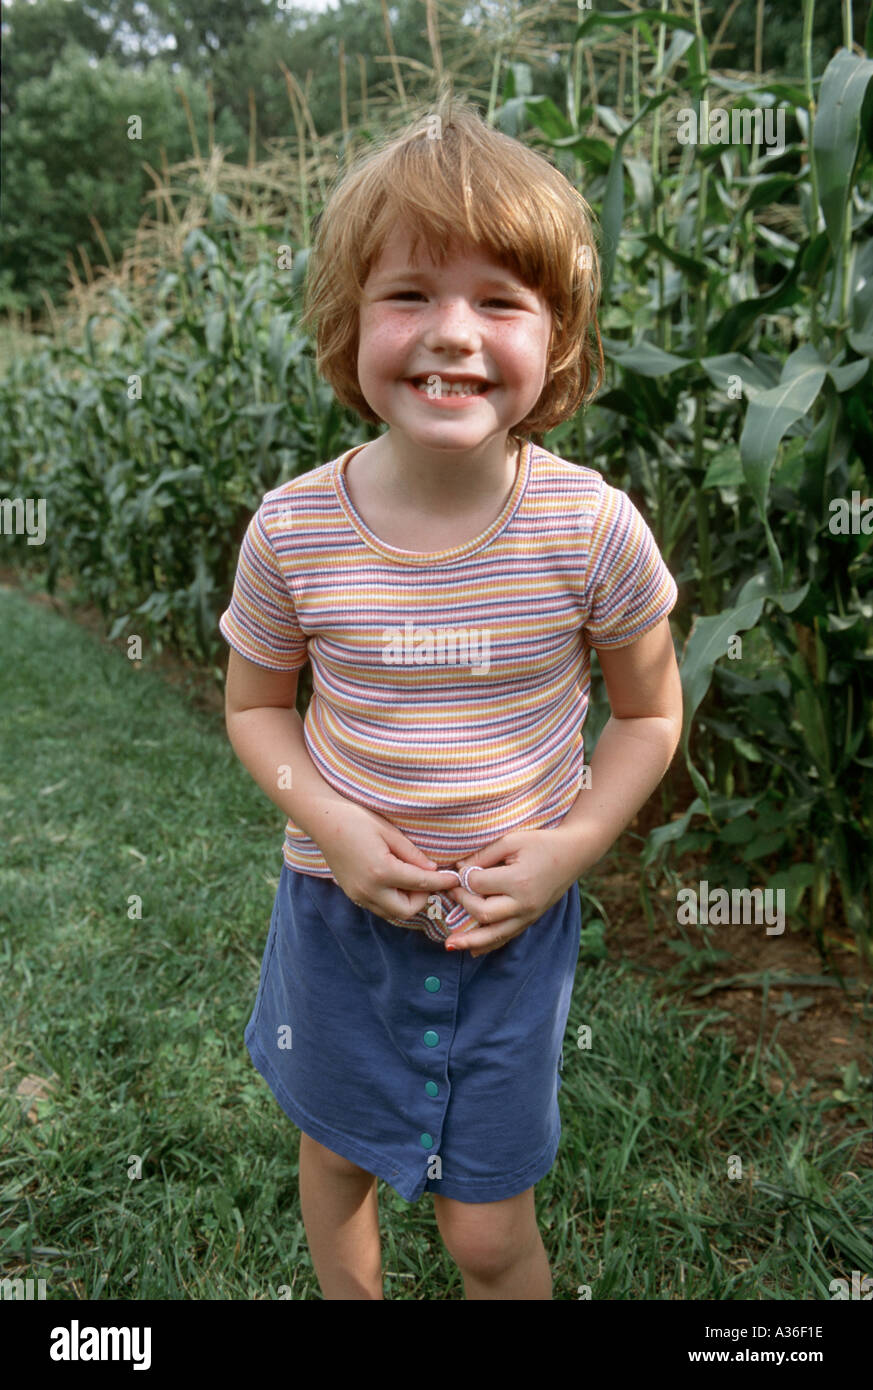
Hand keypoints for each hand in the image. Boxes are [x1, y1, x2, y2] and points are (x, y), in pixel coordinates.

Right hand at [314, 802, 459, 922]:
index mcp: (381, 871)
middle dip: (422, 898)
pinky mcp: (353, 895)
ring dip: (407, 902)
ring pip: (392, 913)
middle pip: (407, 910)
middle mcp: (369, 889)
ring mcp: (358, 895)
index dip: (442, 882)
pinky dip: (393, 901)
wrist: (323, 821)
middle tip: (428, 879)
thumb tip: (433, 869)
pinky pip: (380, 907)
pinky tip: (396, 883)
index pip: (420, 883)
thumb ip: (413, 854)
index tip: (456, 880)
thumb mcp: (390, 832)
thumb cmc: (357, 819)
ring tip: (413, 880)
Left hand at [444, 828, 593, 956]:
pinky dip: (488, 944)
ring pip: (494, 935)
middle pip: (483, 913)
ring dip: (470, 940)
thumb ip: (484, 855)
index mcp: (518, 880)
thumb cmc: (541, 843)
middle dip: (462, 903)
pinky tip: (471, 949)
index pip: (478, 884)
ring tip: (449, 945)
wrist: (574, 854)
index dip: (462, 877)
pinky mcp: (530, 920)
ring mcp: (529, 916)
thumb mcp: (511, 840)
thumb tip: (458, 870)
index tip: (456, 870)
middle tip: (451, 892)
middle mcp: (524, 903)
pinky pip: (506, 937)